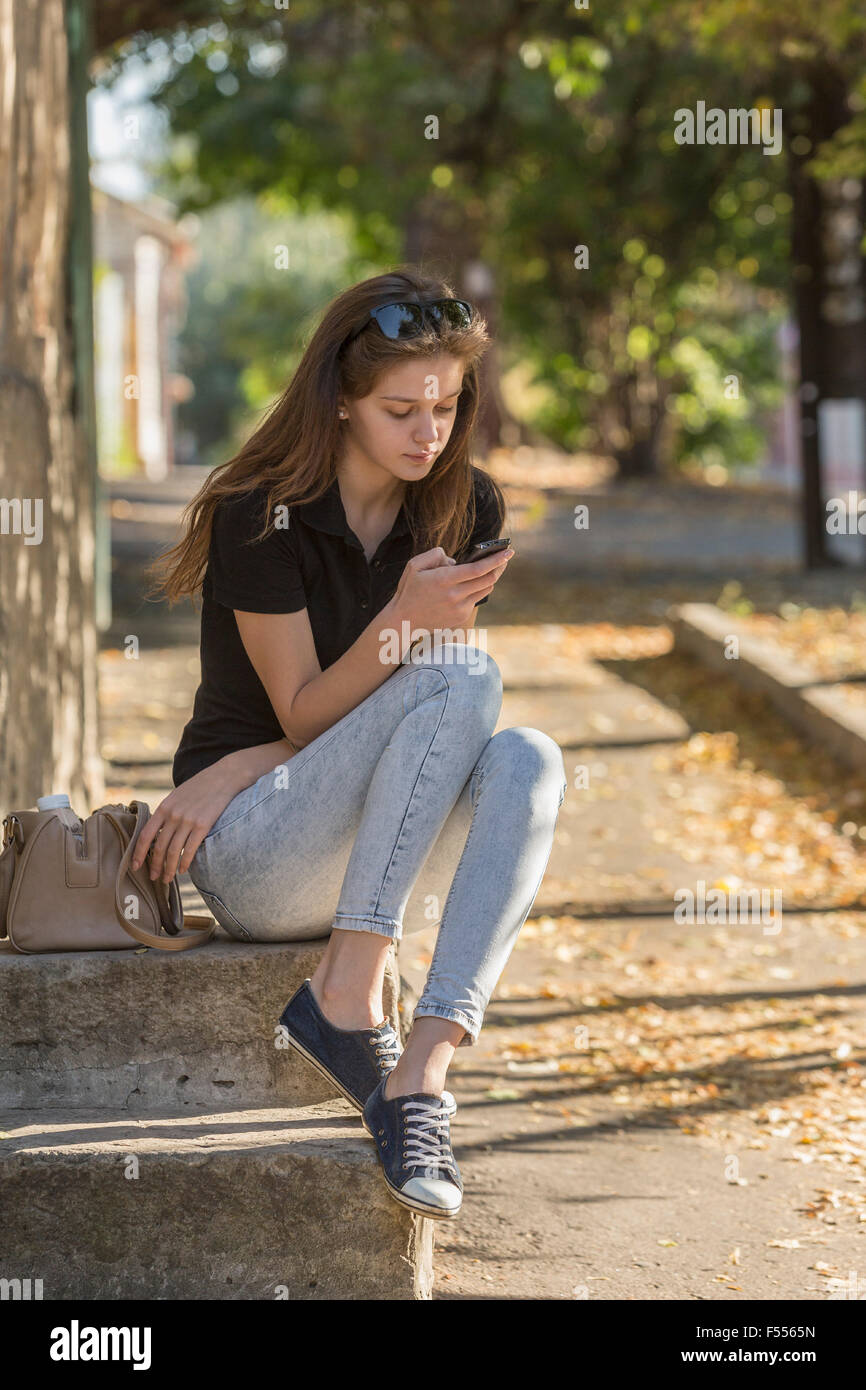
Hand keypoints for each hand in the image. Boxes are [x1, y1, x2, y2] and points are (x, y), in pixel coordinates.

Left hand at [130, 760, 242, 884]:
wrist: (223, 777)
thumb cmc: (200, 787)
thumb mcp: (177, 796)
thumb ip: (167, 813)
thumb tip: (159, 833)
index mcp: (164, 807)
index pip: (145, 835)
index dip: (138, 853)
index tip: (134, 866)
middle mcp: (173, 815)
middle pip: (159, 847)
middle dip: (155, 866)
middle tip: (154, 878)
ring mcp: (188, 820)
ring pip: (174, 851)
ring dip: (169, 869)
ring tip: (167, 879)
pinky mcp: (203, 825)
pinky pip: (190, 849)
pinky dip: (185, 863)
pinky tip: (183, 870)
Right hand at [391, 544, 513, 630]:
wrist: (403, 620)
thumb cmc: (409, 589)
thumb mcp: (415, 565)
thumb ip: (435, 554)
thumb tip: (455, 561)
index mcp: (444, 579)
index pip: (478, 568)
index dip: (497, 559)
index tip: (509, 551)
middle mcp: (455, 595)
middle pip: (488, 579)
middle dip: (500, 566)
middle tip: (505, 557)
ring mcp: (459, 608)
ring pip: (486, 589)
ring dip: (491, 578)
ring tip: (493, 567)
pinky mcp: (461, 617)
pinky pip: (476, 599)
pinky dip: (479, 589)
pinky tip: (477, 582)